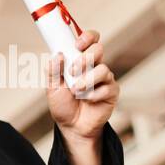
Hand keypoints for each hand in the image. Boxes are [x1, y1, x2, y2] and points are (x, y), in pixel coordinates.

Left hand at [47, 29, 117, 143]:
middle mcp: (94, 66)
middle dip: (85, 59)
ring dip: (87, 80)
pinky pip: (107, 88)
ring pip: (103, 69)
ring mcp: (105, 79)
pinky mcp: (111, 92)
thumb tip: (58, 54)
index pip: (90, 40)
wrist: (71, 127)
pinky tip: (87, 100)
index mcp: (80, 60)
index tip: (77, 44)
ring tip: (75, 91)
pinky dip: (93, 94)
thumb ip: (53, 71)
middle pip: (98, 49)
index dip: (87, 37)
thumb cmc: (63, 104)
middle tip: (73, 72)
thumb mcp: (52, 87)